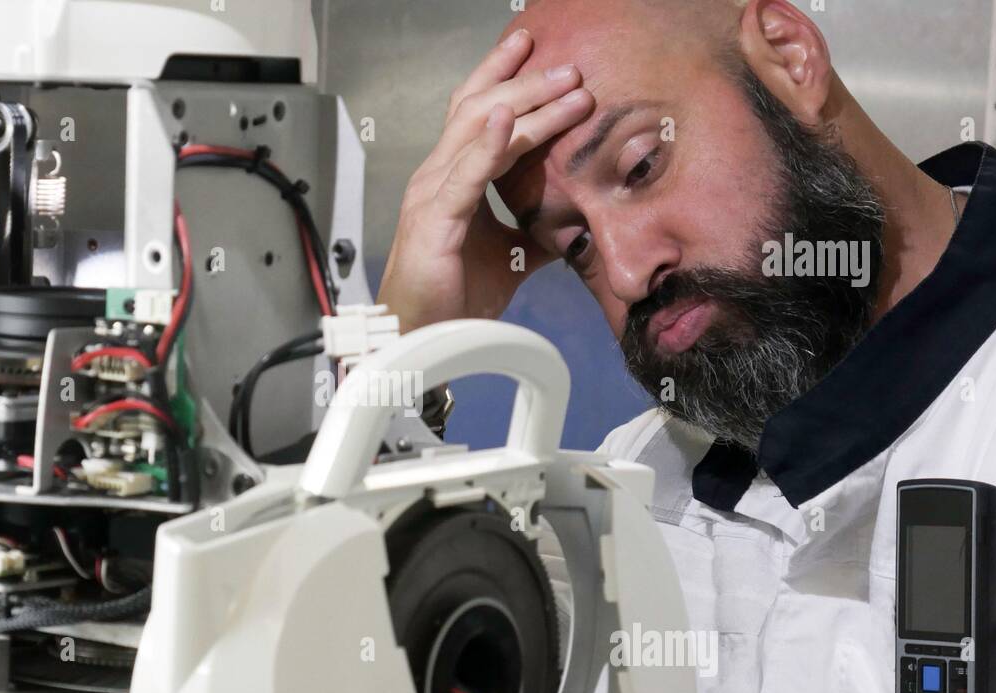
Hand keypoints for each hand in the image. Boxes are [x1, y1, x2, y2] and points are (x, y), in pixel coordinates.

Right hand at [377, 29, 595, 331]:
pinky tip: (511, 121)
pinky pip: (465, 175)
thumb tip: (571, 221)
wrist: (423, 339)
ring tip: (565, 86)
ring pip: (478, 132)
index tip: (536, 51)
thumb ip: (533, 231)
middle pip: (479, 110)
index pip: (476, 114)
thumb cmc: (453, 297)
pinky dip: (488, 145)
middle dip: (526, 82)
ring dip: (525, 105)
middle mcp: (437, 176)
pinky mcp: (436, 220)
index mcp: (451, 178)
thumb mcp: (508, 256)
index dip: (504, 78)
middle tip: (569, 65)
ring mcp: (432, 194)